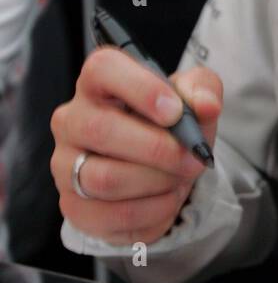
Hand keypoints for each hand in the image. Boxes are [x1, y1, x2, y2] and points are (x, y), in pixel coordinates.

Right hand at [51, 50, 222, 246]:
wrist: (162, 170)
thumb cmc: (170, 126)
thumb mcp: (193, 100)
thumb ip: (203, 91)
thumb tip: (207, 105)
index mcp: (97, 83)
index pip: (102, 69)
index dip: (141, 88)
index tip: (175, 112)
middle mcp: (72, 120)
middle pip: (101, 130)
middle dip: (159, 149)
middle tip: (193, 159)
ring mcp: (66, 165)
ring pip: (106, 178)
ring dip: (157, 182)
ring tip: (180, 178)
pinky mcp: (74, 205)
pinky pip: (114, 214)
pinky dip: (154, 210)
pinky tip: (167, 199)